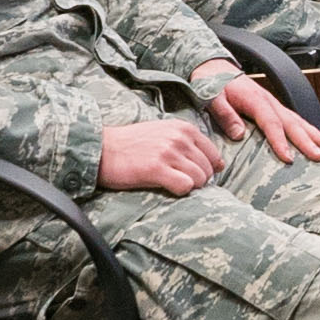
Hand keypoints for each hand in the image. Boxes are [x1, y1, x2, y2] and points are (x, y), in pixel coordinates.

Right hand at [100, 120, 223, 193]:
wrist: (102, 148)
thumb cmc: (131, 144)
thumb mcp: (164, 133)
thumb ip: (188, 143)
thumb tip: (217, 164)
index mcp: (184, 128)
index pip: (213, 155)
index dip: (207, 169)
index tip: (193, 175)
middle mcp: (179, 138)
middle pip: (208, 169)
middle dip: (198, 181)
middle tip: (179, 182)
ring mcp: (169, 152)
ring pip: (200, 179)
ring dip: (189, 187)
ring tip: (171, 184)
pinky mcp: (156, 168)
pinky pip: (185, 186)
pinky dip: (179, 191)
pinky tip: (166, 187)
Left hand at [199, 76, 319, 164]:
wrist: (216, 68)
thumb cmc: (212, 84)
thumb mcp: (212, 98)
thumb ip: (225, 115)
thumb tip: (239, 134)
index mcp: (255, 100)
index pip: (271, 123)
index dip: (280, 141)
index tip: (289, 158)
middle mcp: (270, 101)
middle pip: (292, 123)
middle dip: (307, 141)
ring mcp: (275, 104)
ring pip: (299, 121)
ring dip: (315, 135)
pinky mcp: (275, 107)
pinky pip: (295, 120)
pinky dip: (310, 130)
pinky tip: (319, 140)